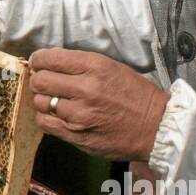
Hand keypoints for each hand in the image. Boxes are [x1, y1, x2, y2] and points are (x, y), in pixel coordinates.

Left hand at [29, 48, 168, 162]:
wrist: (156, 127)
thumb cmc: (135, 95)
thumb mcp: (112, 67)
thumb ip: (81, 65)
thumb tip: (50, 62)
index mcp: (95, 67)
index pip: (49, 58)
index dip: (39, 60)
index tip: (40, 63)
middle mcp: (85, 89)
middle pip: (40, 81)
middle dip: (39, 80)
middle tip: (45, 83)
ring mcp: (80, 115)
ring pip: (40, 103)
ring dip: (44, 101)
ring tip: (55, 101)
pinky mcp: (77, 136)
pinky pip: (45, 124)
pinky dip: (46, 118)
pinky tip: (56, 116)